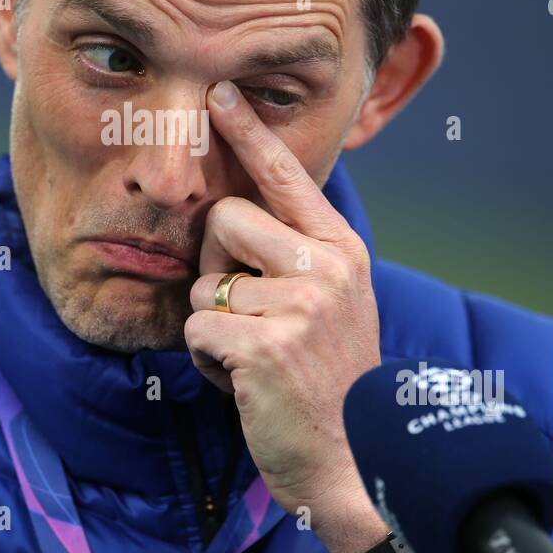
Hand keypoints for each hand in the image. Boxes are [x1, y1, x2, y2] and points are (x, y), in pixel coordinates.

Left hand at [185, 80, 388, 552]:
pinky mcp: (265, 344)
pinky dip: (208, 362)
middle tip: (247, 314)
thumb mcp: (334, 304)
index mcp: (342, 250)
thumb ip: (298, 256)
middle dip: (215, 268)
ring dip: (214, 325)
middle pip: (225, 220)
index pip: (288, 177)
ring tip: (255, 356)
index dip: (250, 133)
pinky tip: (246, 383)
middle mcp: (326, 266)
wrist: (356, 458)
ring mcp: (299, 304)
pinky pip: (197, 329)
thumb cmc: (331, 380)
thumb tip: (234, 214)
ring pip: (204, 283)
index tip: (221, 93)